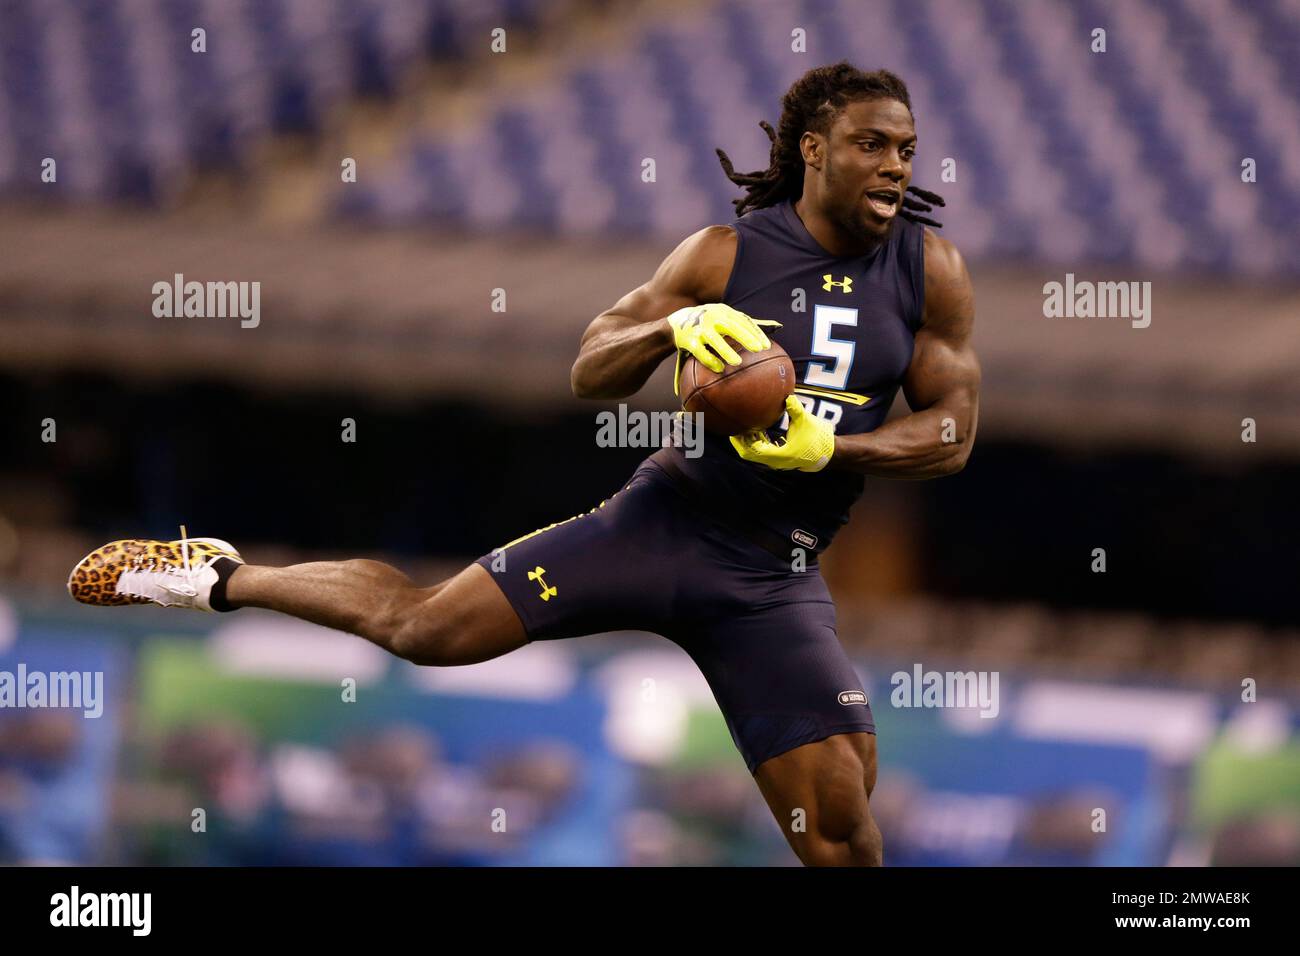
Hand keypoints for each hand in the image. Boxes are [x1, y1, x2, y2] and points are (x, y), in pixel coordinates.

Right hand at [665, 303, 781, 395]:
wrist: (677, 323)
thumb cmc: (710, 322)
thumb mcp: (727, 318)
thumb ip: (748, 323)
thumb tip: (778, 326)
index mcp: (724, 311)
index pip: (743, 321)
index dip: (755, 332)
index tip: (766, 346)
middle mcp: (712, 317)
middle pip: (730, 326)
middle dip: (744, 337)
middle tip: (758, 350)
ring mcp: (699, 328)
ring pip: (714, 339)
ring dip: (725, 350)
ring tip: (737, 362)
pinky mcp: (688, 340)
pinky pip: (699, 351)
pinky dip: (709, 359)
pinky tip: (719, 368)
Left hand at [730, 396, 835, 472]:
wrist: (829, 453)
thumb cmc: (818, 439)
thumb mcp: (806, 422)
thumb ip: (796, 410)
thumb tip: (788, 396)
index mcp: (779, 455)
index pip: (752, 451)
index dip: (741, 441)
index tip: (735, 429)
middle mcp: (775, 461)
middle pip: (749, 454)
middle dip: (741, 441)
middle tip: (735, 426)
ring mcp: (777, 461)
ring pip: (756, 453)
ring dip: (749, 441)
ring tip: (744, 425)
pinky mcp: (780, 458)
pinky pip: (763, 451)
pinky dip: (757, 442)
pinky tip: (757, 429)